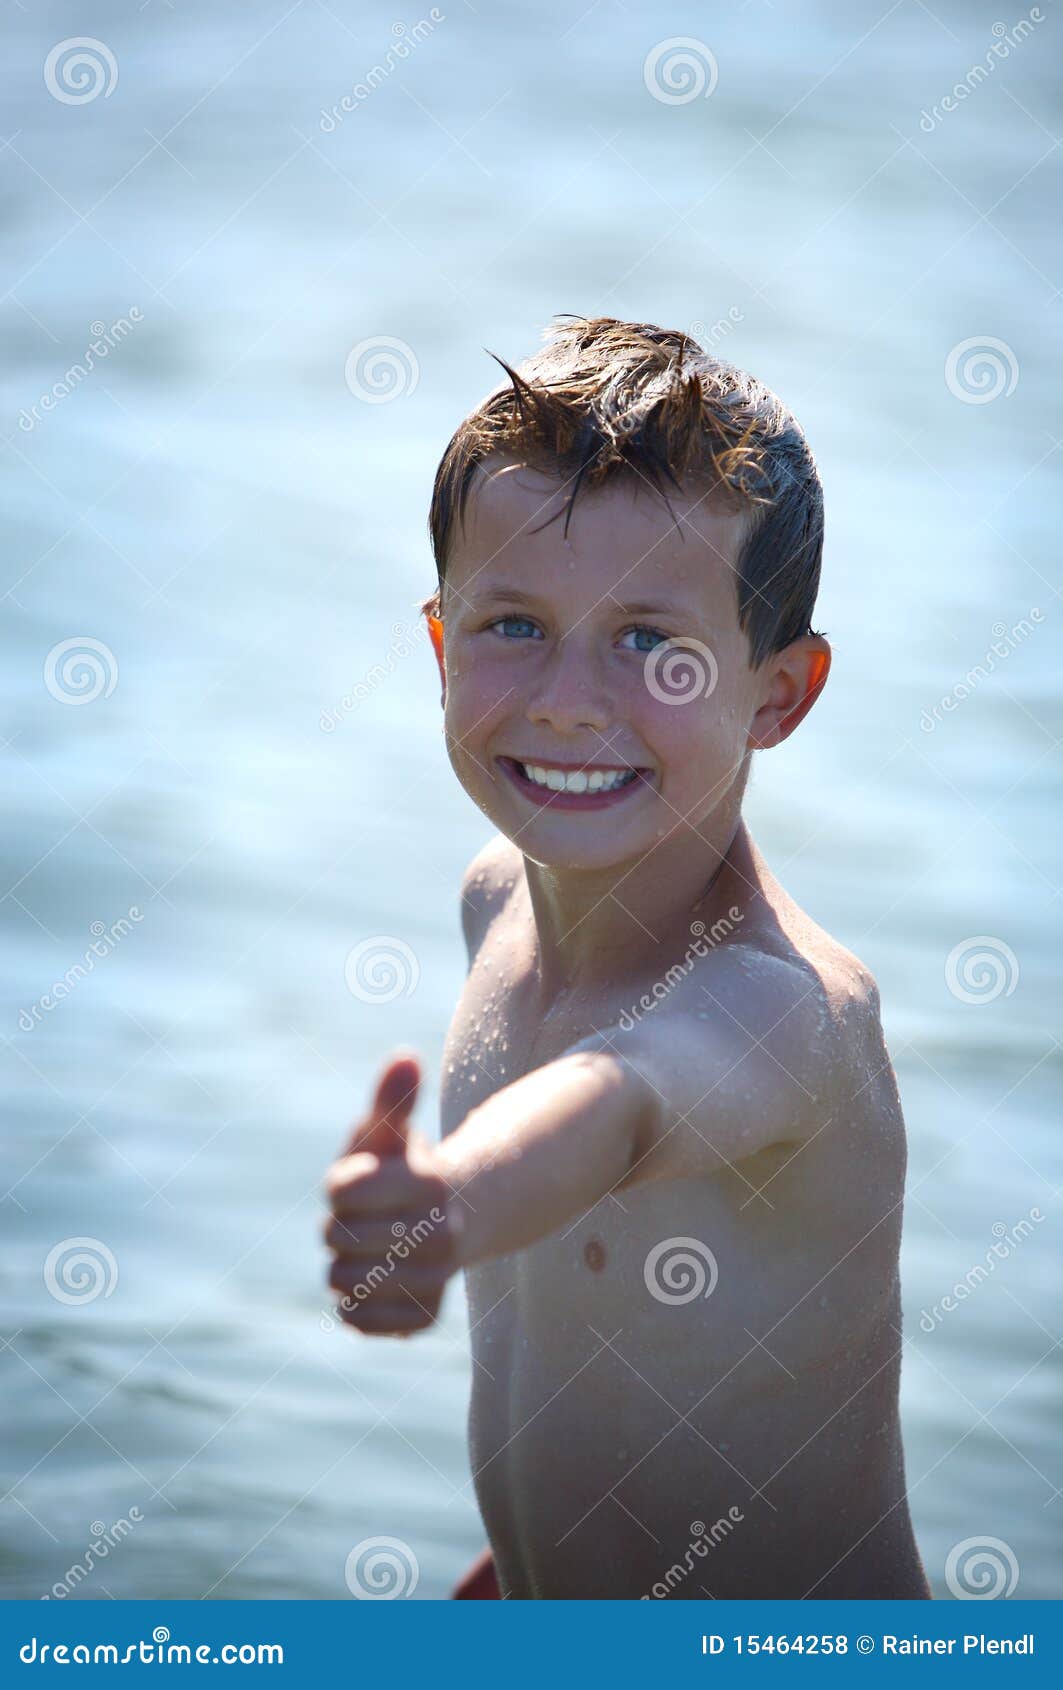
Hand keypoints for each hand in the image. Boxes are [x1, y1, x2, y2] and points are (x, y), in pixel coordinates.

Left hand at [322, 1051, 457, 1336]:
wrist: (450, 1222)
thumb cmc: (402, 1169)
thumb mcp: (391, 1133)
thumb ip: (392, 1100)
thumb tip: (405, 1058)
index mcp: (429, 1183)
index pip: (341, 1192)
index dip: (340, 1186)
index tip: (362, 1182)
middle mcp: (440, 1234)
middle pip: (337, 1239)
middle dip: (338, 1226)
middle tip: (365, 1219)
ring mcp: (435, 1279)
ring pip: (344, 1282)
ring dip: (341, 1266)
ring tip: (366, 1252)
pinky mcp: (424, 1317)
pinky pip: (360, 1321)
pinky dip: (352, 1306)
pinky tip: (369, 1286)